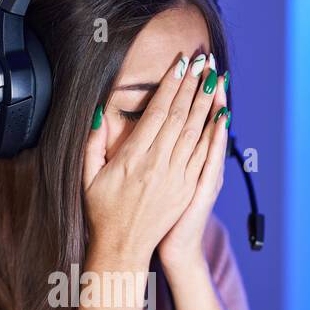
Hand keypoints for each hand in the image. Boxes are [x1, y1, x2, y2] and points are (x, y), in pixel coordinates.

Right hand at [81, 53, 219, 265]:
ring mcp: (176, 178)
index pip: (157, 112)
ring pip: (196, 132)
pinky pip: (205, 156)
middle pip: (181, 116)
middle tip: (205, 60)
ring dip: (207, 102)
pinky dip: (215, 133)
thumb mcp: (87, 177)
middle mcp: (158, 166)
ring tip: (216, 77)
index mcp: (133, 158)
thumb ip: (92, 144)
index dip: (171, 85)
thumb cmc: (101, 212)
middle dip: (194, 85)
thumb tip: (100, 113)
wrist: (123, 249)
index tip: (181, 64)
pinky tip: (222, 114)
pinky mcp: (187, 190)